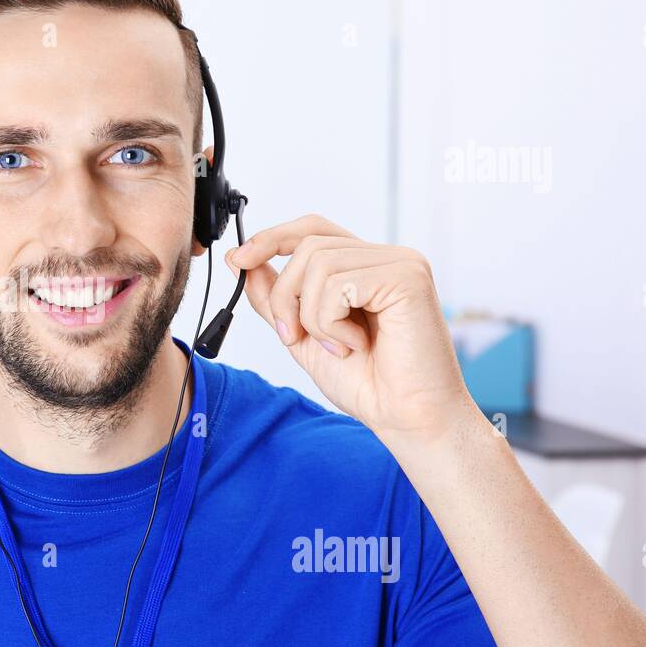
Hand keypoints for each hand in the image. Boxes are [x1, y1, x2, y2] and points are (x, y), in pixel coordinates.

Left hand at [226, 214, 476, 442]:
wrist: (403, 417)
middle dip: (285, 296)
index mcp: (363, 266)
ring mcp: (400, 263)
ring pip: (318, 263)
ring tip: (338, 346)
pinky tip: (356, 344)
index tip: (238, 260)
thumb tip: (240, 261)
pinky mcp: (407, 277)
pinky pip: (339, 284)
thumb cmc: (366, 382)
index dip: (272, 238)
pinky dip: (332, 322)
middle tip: (294, 338)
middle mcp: (384, 257)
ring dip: (312, 316)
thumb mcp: (304, 335)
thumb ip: (275, 298)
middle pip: (307, 245)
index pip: (312, 229)